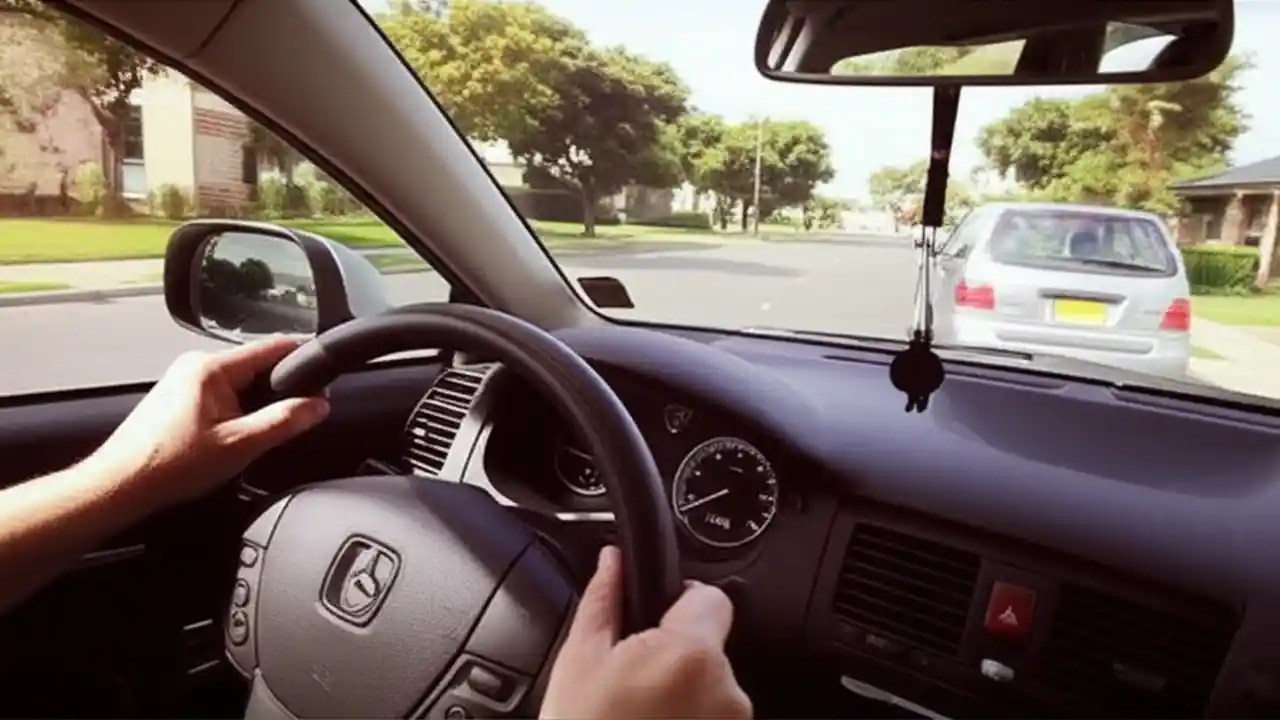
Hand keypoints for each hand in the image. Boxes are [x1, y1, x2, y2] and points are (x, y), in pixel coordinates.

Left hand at [88, 338, 328, 511]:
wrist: (120, 486)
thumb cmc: (169, 465)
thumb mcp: (240, 445)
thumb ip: (284, 421)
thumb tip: (318, 405)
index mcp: (212, 367)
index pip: (275, 347)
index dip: (304, 364)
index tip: (321, 385)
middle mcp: (196, 365)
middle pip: (258, 367)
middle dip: (277, 393)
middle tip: (283, 426)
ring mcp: (184, 380)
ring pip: (240, 384)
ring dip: (253, 407)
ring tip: (247, 440)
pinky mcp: (178, 397)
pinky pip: (221, 395)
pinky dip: (233, 414)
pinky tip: (225, 441)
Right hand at [541, 546, 751, 718]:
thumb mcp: (579, 663)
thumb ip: (603, 601)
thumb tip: (611, 562)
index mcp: (690, 654)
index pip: (712, 597)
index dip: (680, 603)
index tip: (654, 622)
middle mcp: (726, 691)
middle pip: (710, 647)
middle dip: (676, 656)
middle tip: (632, 685)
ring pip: (713, 690)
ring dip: (685, 696)